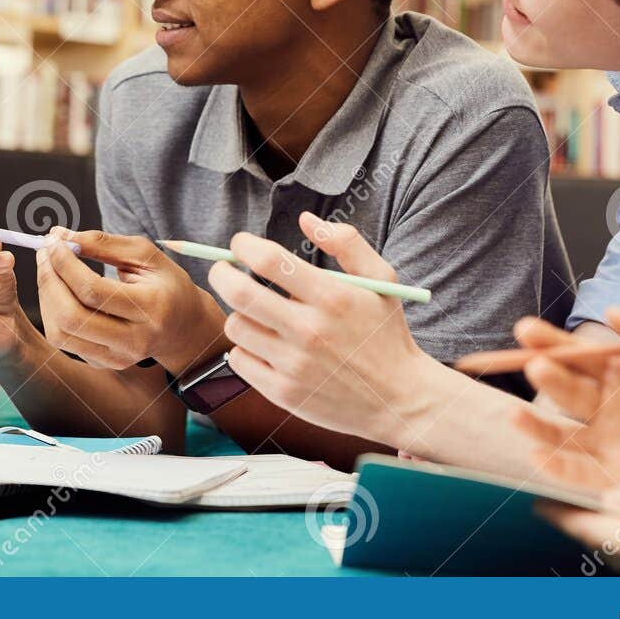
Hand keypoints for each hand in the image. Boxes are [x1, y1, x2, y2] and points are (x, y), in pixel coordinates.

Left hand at [35, 228, 222, 372]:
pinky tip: (60, 292)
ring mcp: (119, 357)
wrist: (184, 327)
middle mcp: (135, 339)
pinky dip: (53, 313)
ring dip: (46, 298)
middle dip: (49, 280)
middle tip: (45, 253)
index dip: (65, 264)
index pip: (93, 290)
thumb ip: (103, 243)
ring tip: (48, 271)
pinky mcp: (106, 364)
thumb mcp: (145, 254)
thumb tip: (60, 235)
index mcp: (151, 307)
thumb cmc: (165, 283)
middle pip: (72, 316)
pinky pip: (65, 342)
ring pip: (62, 334)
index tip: (53, 242)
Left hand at [207, 212, 438, 446]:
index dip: (243, 245)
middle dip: (220, 272)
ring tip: (254, 310)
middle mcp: (309, 331)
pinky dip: (244, 347)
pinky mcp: (283, 393)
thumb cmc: (385, 334)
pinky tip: (263, 342)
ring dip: (237, 312)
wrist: (398, 400)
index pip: (268, 260)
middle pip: (238, 292)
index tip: (241, 245)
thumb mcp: (383, 280)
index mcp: (332, 297)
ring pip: (235, 326)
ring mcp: (294, 365)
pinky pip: (239, 361)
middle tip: (224, 269)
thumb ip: (347, 242)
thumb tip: (306, 219)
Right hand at [511, 305, 619, 490]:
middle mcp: (611, 405)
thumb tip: (609, 312)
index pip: (577, 353)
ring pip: (562, 432)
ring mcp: (614, 442)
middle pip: (565, 389)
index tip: (525, 331)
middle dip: (545, 376)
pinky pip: (582, 473)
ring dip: (536, 424)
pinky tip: (539, 455)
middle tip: (535, 365)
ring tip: (518, 415)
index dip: (548, 342)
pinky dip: (557, 467)